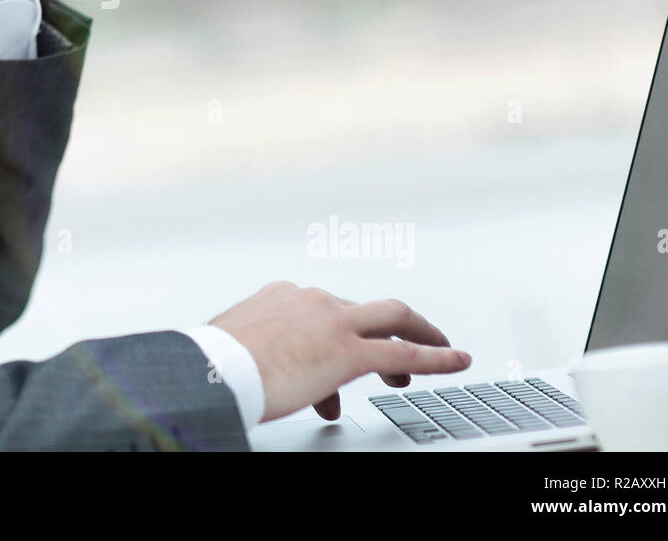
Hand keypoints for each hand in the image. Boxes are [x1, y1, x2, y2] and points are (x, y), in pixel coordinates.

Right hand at [209, 281, 470, 423]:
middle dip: (390, 326)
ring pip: (393, 321)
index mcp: (281, 296)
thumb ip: (256, 349)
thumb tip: (257, 370)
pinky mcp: (349, 353)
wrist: (211, 369)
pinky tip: (456, 360)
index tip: (333, 361)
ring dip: (419, 336)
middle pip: (364, 309)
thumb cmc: (213, 363)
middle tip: (404, 345)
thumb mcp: (233, 345)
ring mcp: (334, 323)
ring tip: (436, 353)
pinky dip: (436, 357)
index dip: (336, 336)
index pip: (323, 311)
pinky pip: (404, 354)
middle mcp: (311, 300)